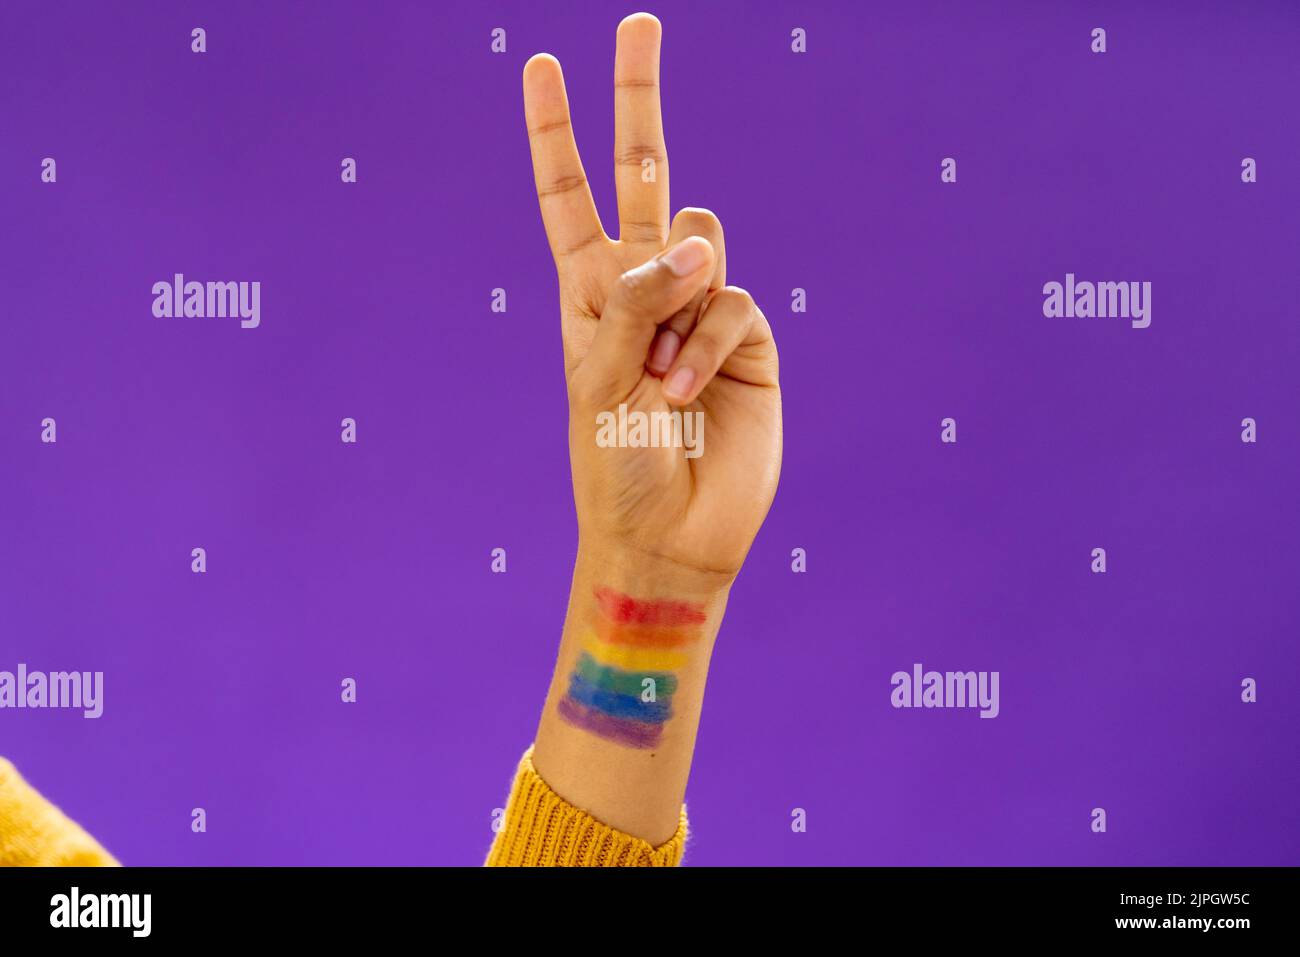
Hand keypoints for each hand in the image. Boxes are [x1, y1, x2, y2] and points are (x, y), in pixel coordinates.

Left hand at [522, 13, 781, 582]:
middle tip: (640, 21)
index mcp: (589, 293)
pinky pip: (734, 300)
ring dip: (678, 304)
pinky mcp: (747, 338)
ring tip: (660, 381)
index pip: (570, 198)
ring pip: (703, 239)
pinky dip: (705, 344)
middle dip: (638, 100)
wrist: (670, 537)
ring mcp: (700, 309)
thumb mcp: (599, 380)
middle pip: (645, 175)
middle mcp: (646, 288)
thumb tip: (701, 232)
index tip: (539, 65)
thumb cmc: (614, 467)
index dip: (555, 133)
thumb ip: (638, 301)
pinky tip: (686, 391)